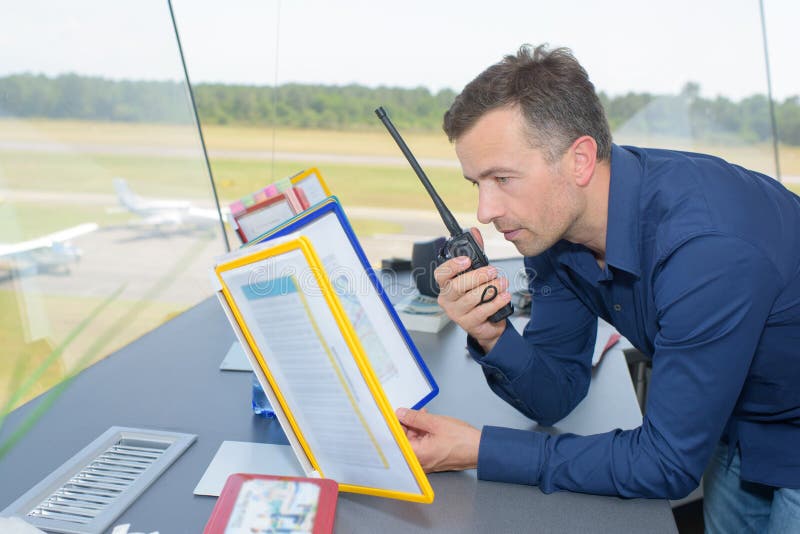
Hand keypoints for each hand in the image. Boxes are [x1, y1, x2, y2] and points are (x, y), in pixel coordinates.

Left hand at [396, 407, 479, 471]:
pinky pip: (422, 446)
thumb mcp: (436, 422)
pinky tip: (428, 424)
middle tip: (412, 412)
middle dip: (407, 425)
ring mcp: (427, 462)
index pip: (397, 440)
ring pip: (414, 443)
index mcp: (418, 455)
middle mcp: (420, 462)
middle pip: (405, 442)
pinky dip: (423, 435)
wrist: (480, 449)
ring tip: (424, 415)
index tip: (395, 415)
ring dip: (416, 428)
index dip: (395, 426)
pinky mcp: (433, 459)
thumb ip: (415, 418)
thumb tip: (401, 414)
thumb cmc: (462, 440)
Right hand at [434, 228, 509, 351]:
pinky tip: (504, 296)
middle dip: (478, 276)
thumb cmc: (479, 295)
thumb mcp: (477, 272)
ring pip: (471, 298)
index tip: (467, 260)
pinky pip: (481, 311)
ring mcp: (456, 312)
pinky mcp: (468, 323)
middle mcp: (447, 298)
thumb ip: (476, 252)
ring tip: (502, 283)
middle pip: (457, 286)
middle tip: (493, 271)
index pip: (441, 274)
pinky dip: (495, 302)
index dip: (452, 266)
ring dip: (491, 288)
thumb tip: (474, 231)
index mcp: (446, 284)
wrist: (488, 323)